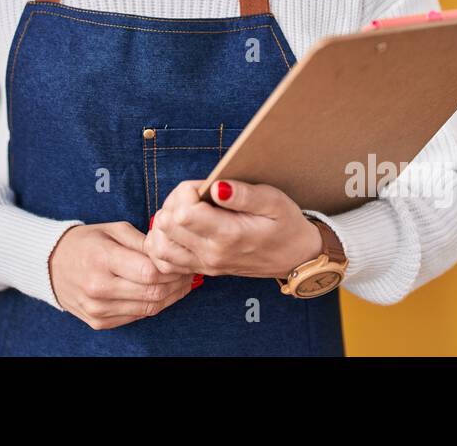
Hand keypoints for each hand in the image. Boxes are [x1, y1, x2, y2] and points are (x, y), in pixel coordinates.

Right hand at [48, 222, 193, 329]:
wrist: (51, 265)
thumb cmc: (86, 242)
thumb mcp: (112, 229)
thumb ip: (142, 241)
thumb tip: (170, 252)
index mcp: (102, 259)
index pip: (149, 272)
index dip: (172, 269)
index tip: (183, 261)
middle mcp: (99, 288)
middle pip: (152, 293)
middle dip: (177, 284)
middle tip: (188, 272)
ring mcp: (98, 309)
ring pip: (148, 309)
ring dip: (170, 297)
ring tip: (180, 283)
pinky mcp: (99, 322)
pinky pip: (137, 317)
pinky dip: (153, 306)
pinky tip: (161, 293)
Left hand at [142, 179, 324, 279]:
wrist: (297, 258)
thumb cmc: (286, 224)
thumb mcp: (273, 201)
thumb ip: (243, 194)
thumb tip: (216, 187)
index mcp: (229, 235)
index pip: (183, 212)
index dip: (188, 191)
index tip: (205, 187)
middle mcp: (212, 254)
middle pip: (166, 224)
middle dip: (174, 202)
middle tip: (194, 196)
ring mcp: (204, 264)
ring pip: (159, 246)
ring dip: (165, 223)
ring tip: (186, 210)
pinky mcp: (201, 269)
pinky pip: (165, 263)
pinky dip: (163, 244)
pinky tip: (179, 229)